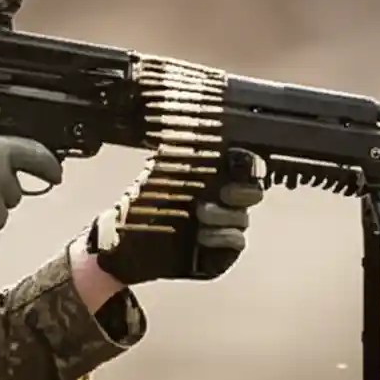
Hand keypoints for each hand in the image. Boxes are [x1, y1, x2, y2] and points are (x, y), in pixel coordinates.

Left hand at [86, 148, 264, 284]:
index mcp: (214, 178)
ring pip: (243, 218)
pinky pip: (236, 242)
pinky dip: (222, 236)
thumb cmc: (145, 205)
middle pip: (251, 192)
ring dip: (225, 215)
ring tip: (201, 213)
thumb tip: (186, 128)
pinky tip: (202, 235)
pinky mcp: (223, 251)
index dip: (245, 163)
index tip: (236, 159)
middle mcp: (225, 201)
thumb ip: (179, 156)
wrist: (128, 243)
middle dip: (241, 191)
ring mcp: (226, 227)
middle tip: (224, 192)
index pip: (243, 167)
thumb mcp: (160, 176)